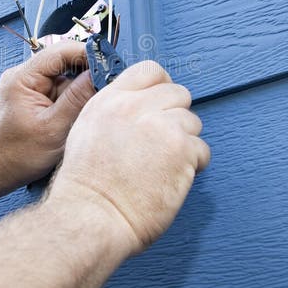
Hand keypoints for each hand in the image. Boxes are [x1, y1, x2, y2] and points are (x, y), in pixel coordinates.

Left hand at [0, 43, 94, 195]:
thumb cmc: (18, 155)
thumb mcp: (55, 128)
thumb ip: (78, 99)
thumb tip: (99, 74)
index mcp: (22, 78)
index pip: (60, 51)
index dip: (86, 54)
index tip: (108, 64)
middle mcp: (24, 75)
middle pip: (64, 61)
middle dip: (86, 73)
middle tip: (105, 88)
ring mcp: (29, 85)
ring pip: (65, 76)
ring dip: (79, 89)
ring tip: (86, 109)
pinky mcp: (35, 95)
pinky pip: (60, 88)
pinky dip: (72, 99)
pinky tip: (76, 114)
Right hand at [49, 61, 209, 256]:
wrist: (91, 216)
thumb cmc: (85, 187)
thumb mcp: (86, 131)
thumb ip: (115, 111)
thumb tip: (141, 107)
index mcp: (110, 100)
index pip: (150, 71)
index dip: (161, 87)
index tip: (162, 106)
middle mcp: (136, 107)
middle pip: (178, 93)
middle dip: (175, 117)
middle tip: (164, 142)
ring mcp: (162, 126)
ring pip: (193, 121)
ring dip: (185, 142)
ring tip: (164, 165)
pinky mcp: (182, 150)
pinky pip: (202, 150)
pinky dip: (193, 165)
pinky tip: (172, 178)